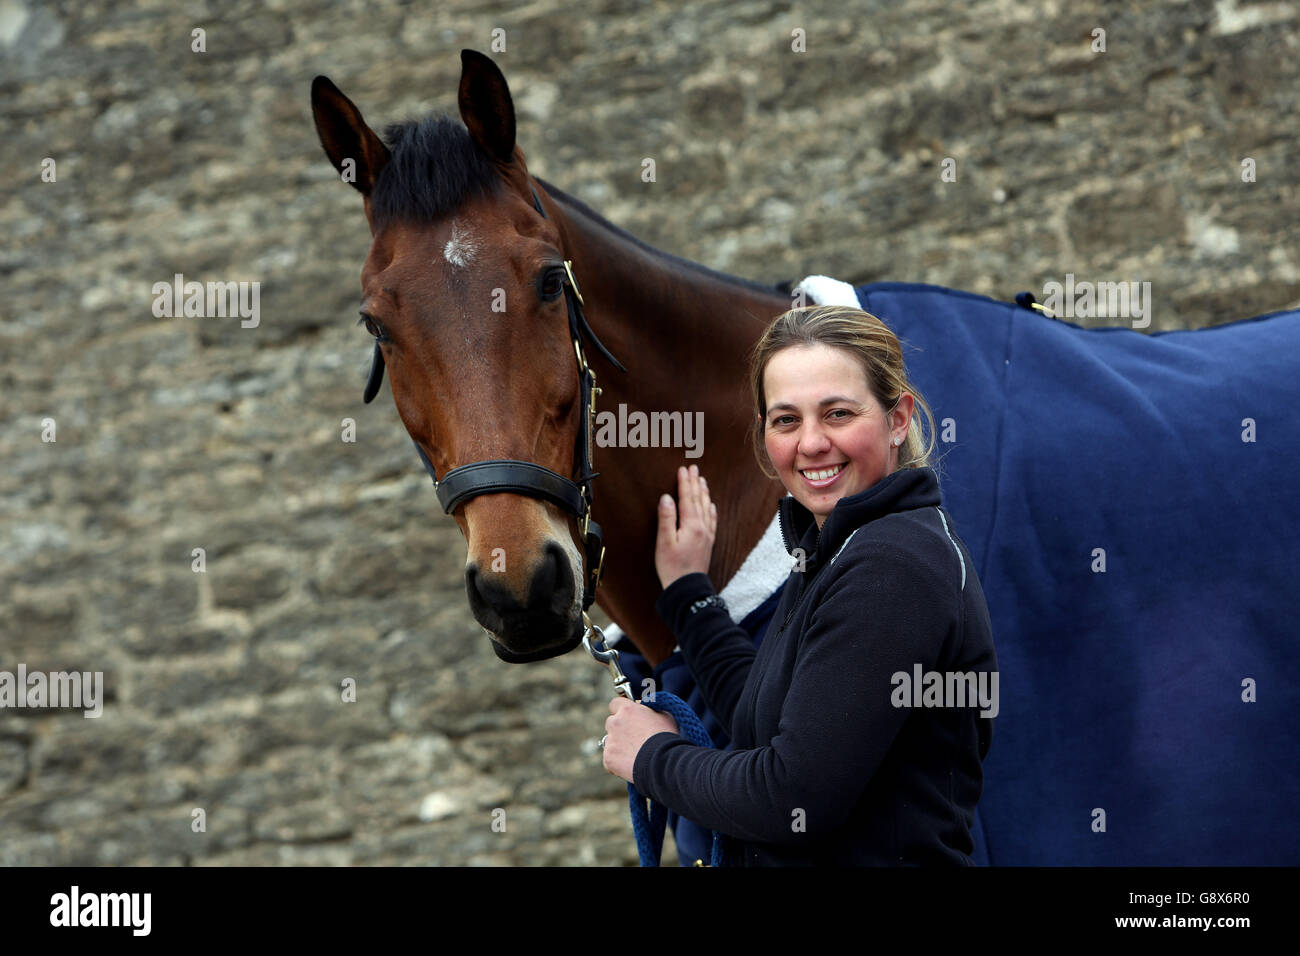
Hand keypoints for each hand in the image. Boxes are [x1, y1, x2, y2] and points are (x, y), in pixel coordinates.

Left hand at [602, 696, 679, 782]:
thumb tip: (647, 710)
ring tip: (635, 753)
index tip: (628, 717)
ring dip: (618, 745)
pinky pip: (609, 759)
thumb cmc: (666, 738)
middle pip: (612, 722)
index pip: (615, 703)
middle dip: (620, 729)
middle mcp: (615, 722)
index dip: (622, 710)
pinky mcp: (608, 758)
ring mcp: (610, 741)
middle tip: (634, 738)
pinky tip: (630, 764)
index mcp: (627, 709)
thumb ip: (650, 710)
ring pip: (610, 741)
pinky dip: (617, 762)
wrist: (663, 762)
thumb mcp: (664, 715)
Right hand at [655, 464, 717, 589]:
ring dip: (704, 493)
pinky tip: (711, 505)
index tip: (682, 469)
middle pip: (698, 500)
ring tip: (702, 480)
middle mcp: (702, 527)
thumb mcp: (664, 541)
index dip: (684, 483)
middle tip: (693, 468)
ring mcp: (707, 535)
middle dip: (695, 483)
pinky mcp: (708, 543)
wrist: (688, 588)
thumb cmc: (672, 566)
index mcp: (691, 525)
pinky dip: (711, 510)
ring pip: (707, 508)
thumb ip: (666, 518)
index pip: (687, 498)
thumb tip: (667, 497)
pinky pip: (712, 521)